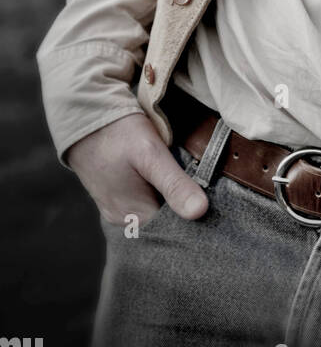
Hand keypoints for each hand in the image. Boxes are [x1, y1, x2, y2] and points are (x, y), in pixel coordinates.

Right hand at [66, 112, 208, 228]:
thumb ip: (174, 184)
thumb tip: (200, 212)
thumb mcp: (151, 154)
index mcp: (133, 217)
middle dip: (182, 204)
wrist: (84, 116)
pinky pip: (143, 203)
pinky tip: (162, 175)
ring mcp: (117, 210)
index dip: (195, 213)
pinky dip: (156, 192)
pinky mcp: (115, 198)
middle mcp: (123, 221)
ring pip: (155, 211)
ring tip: (180, 175)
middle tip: (198, 180)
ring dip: (170, 197)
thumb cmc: (118, 133)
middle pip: (165, 223)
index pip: (176, 229)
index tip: (210, 196)